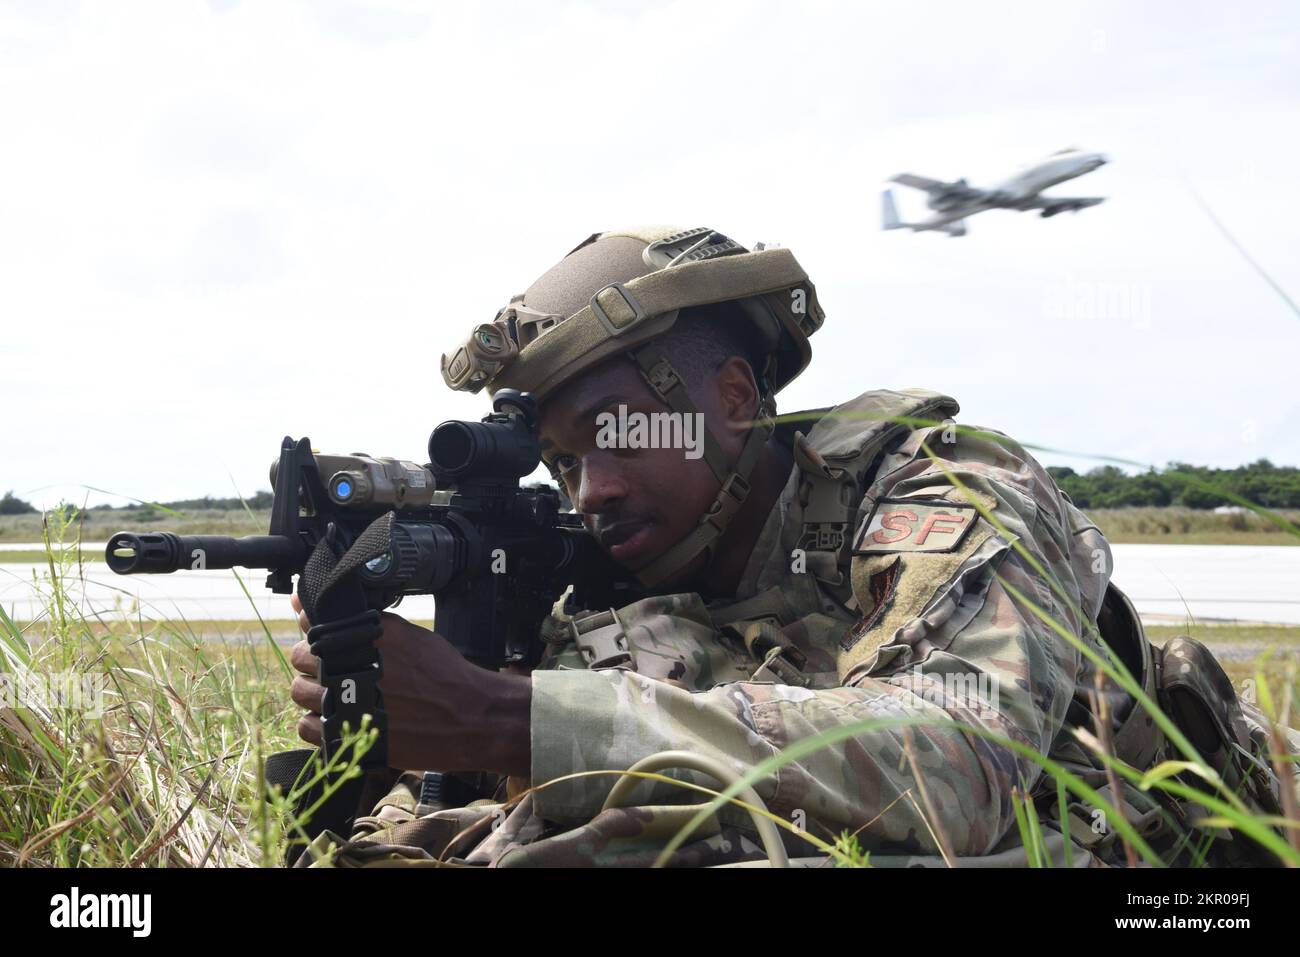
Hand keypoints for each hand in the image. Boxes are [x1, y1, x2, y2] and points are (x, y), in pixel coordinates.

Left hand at [288, 592, 531, 775]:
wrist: (472, 718)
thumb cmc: (446, 675)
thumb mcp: (412, 636)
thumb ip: (369, 623)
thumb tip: (323, 606)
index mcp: (369, 636)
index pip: (315, 623)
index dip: (316, 630)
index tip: (323, 636)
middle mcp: (353, 665)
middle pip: (302, 657)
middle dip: (315, 662)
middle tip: (338, 671)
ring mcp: (347, 702)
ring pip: (300, 692)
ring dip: (314, 693)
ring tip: (340, 697)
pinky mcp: (348, 737)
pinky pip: (307, 727)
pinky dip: (318, 724)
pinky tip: (339, 720)